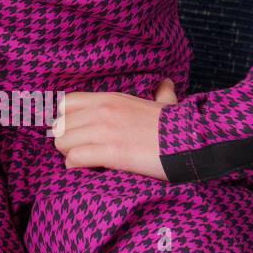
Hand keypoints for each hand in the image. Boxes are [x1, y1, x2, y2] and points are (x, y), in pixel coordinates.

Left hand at [52, 79, 178, 180]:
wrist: (192, 142)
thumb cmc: (178, 126)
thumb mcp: (164, 103)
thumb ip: (161, 93)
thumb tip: (166, 83)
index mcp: (109, 98)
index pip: (65, 103)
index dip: (64, 119)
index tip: (73, 132)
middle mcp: (102, 111)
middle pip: (59, 125)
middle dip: (66, 140)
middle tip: (79, 150)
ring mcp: (106, 130)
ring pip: (62, 142)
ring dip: (69, 154)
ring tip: (83, 160)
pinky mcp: (112, 152)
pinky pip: (75, 158)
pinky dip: (75, 166)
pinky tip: (85, 169)